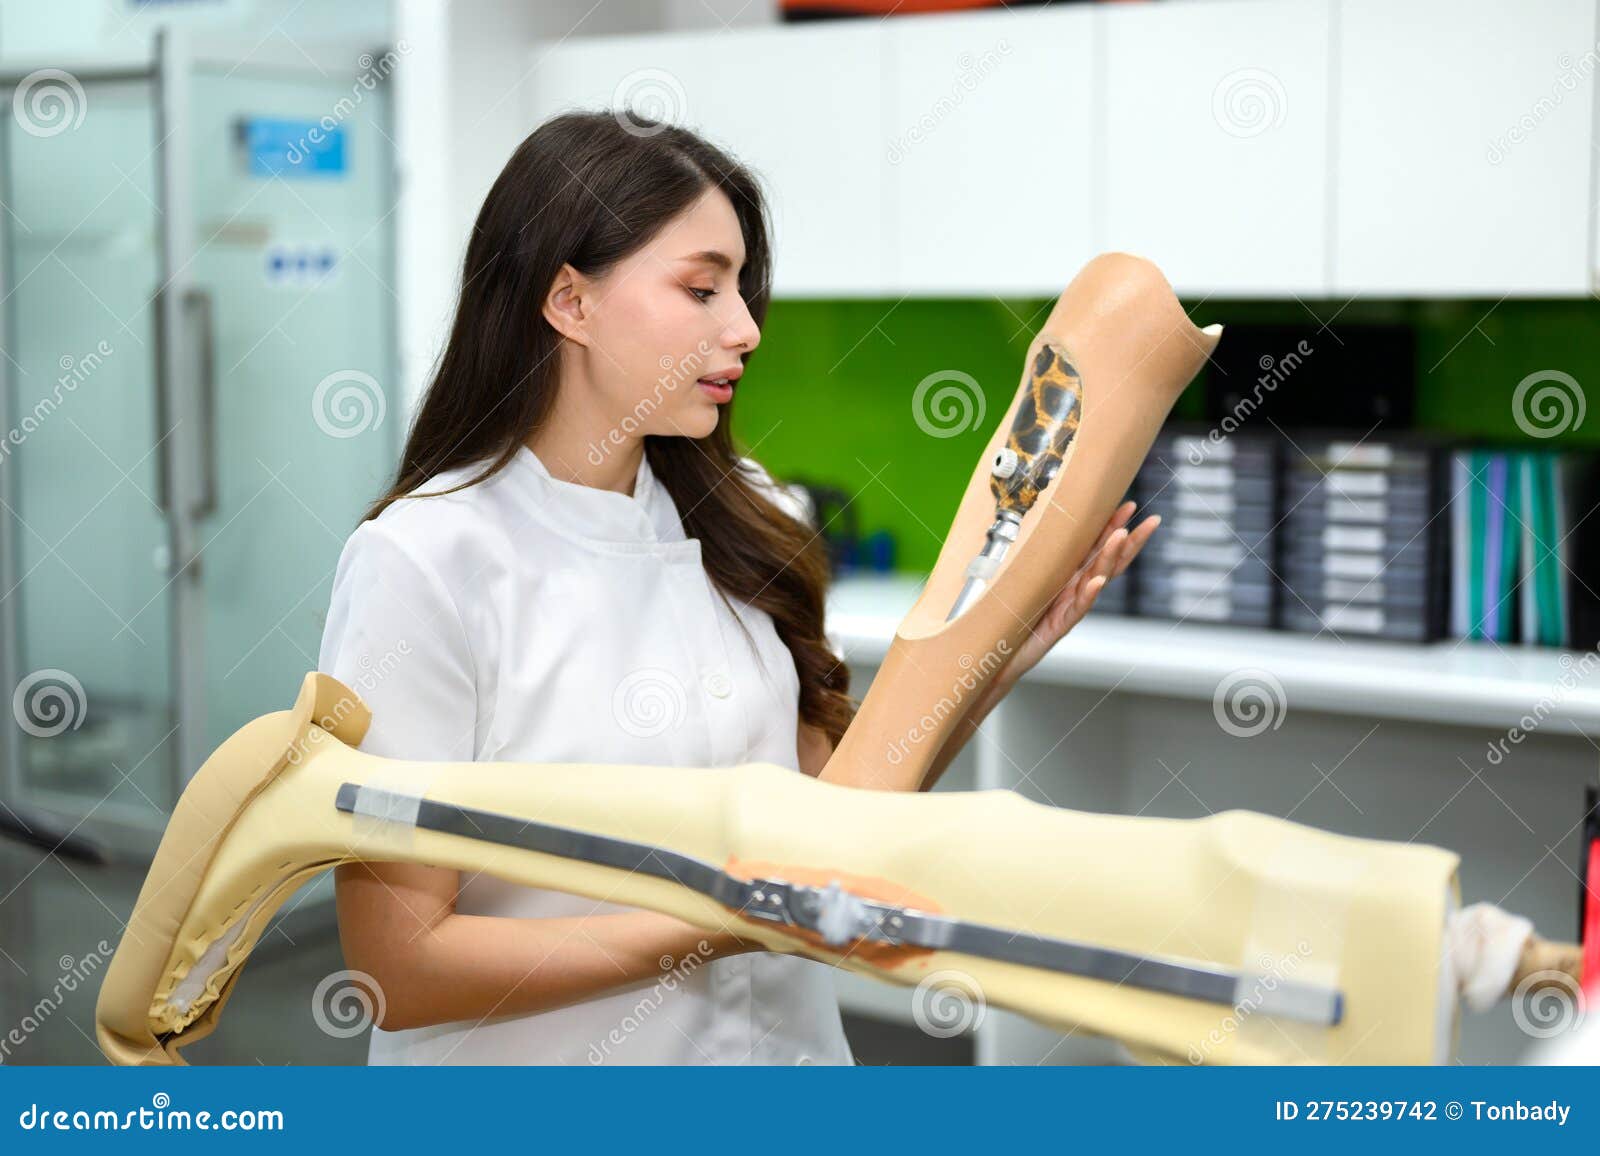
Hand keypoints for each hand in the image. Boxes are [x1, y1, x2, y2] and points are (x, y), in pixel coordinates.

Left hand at [975, 500, 1157, 711]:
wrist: (1000, 657)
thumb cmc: (1012, 619)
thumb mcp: (1026, 583)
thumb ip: (1037, 562)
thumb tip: (1032, 524)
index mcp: (1067, 577)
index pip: (1096, 548)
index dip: (1113, 527)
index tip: (1129, 505)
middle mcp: (1073, 590)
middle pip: (1108, 561)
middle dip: (1129, 540)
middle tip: (1150, 521)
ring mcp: (1068, 608)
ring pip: (1095, 579)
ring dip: (1110, 557)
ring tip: (1122, 536)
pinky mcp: (1058, 626)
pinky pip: (1077, 609)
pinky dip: (1088, 594)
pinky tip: (1097, 582)